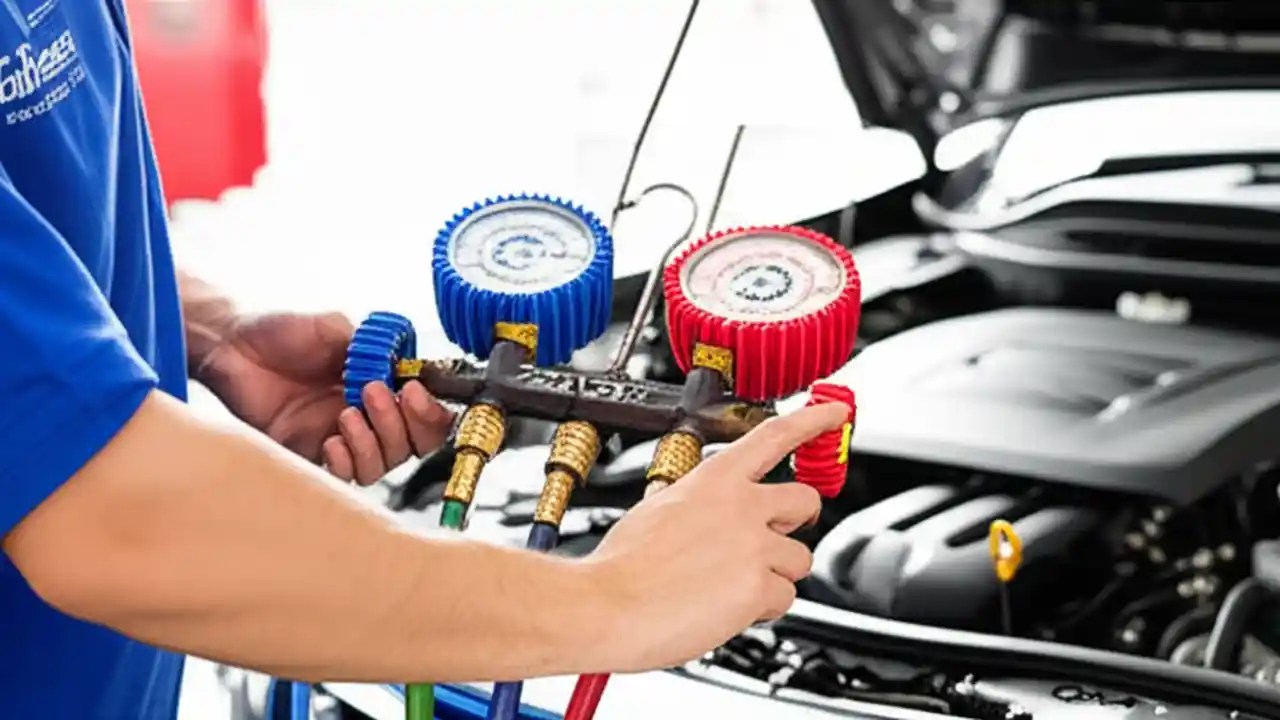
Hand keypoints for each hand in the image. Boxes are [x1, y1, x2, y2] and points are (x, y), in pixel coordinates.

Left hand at [196, 312, 452, 482]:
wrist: (230, 346)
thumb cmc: (277, 332)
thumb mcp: (332, 328)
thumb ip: (370, 346)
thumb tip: (401, 363)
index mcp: (378, 385)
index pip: (423, 413)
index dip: (429, 410)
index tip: (414, 390)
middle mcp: (365, 416)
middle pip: (410, 445)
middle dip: (402, 424)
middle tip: (374, 394)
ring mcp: (339, 438)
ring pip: (380, 464)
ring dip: (373, 443)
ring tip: (347, 414)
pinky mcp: (308, 455)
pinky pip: (342, 477)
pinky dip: (345, 462)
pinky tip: (330, 441)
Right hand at [580, 401, 844, 672]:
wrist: (607, 605)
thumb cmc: (623, 566)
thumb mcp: (660, 509)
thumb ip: (700, 503)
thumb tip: (714, 515)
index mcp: (713, 479)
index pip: (774, 435)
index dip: (813, 420)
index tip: (837, 411)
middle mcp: (741, 506)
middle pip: (806, 500)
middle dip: (798, 519)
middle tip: (776, 533)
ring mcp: (754, 546)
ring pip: (799, 558)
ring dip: (774, 573)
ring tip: (731, 585)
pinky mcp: (759, 587)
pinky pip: (784, 598)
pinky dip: (761, 608)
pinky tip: (727, 608)